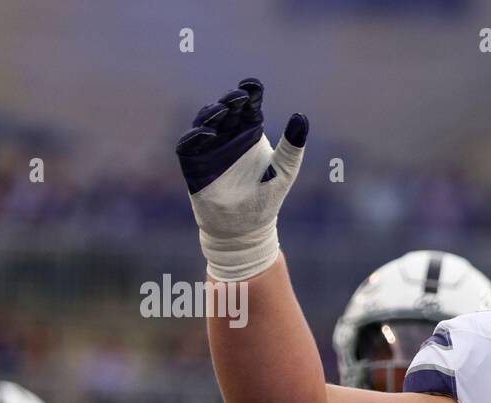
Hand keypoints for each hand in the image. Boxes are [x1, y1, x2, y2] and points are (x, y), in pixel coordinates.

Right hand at [176, 78, 307, 281]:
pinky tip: (208, 133)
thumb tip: (301, 116)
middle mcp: (228, 135)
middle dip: (231, 101)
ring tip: (223, 110)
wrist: (247, 227)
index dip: (249, 93)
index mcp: (250, 132)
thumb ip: (292, 145)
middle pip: (226, 110)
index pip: (248, 106)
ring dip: (213, 114)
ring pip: (206, 122)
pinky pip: (189, 145)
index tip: (253, 86)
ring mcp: (209, 147)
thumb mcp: (285, 170)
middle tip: (240, 97)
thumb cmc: (267, 197)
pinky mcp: (194, 163)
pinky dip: (197, 137)